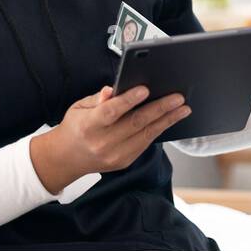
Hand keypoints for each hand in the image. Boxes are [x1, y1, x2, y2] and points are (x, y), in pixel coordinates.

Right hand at [45, 84, 191, 180]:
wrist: (67, 158)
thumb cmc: (75, 127)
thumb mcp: (79, 107)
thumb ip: (98, 99)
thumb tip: (113, 90)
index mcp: (88, 126)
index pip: (111, 111)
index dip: (128, 100)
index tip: (146, 89)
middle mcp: (102, 143)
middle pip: (135, 123)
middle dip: (160, 108)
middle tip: (178, 97)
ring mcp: (115, 155)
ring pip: (146, 135)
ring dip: (167, 120)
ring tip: (183, 108)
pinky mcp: (124, 161)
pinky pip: (145, 144)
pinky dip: (159, 130)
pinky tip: (170, 119)